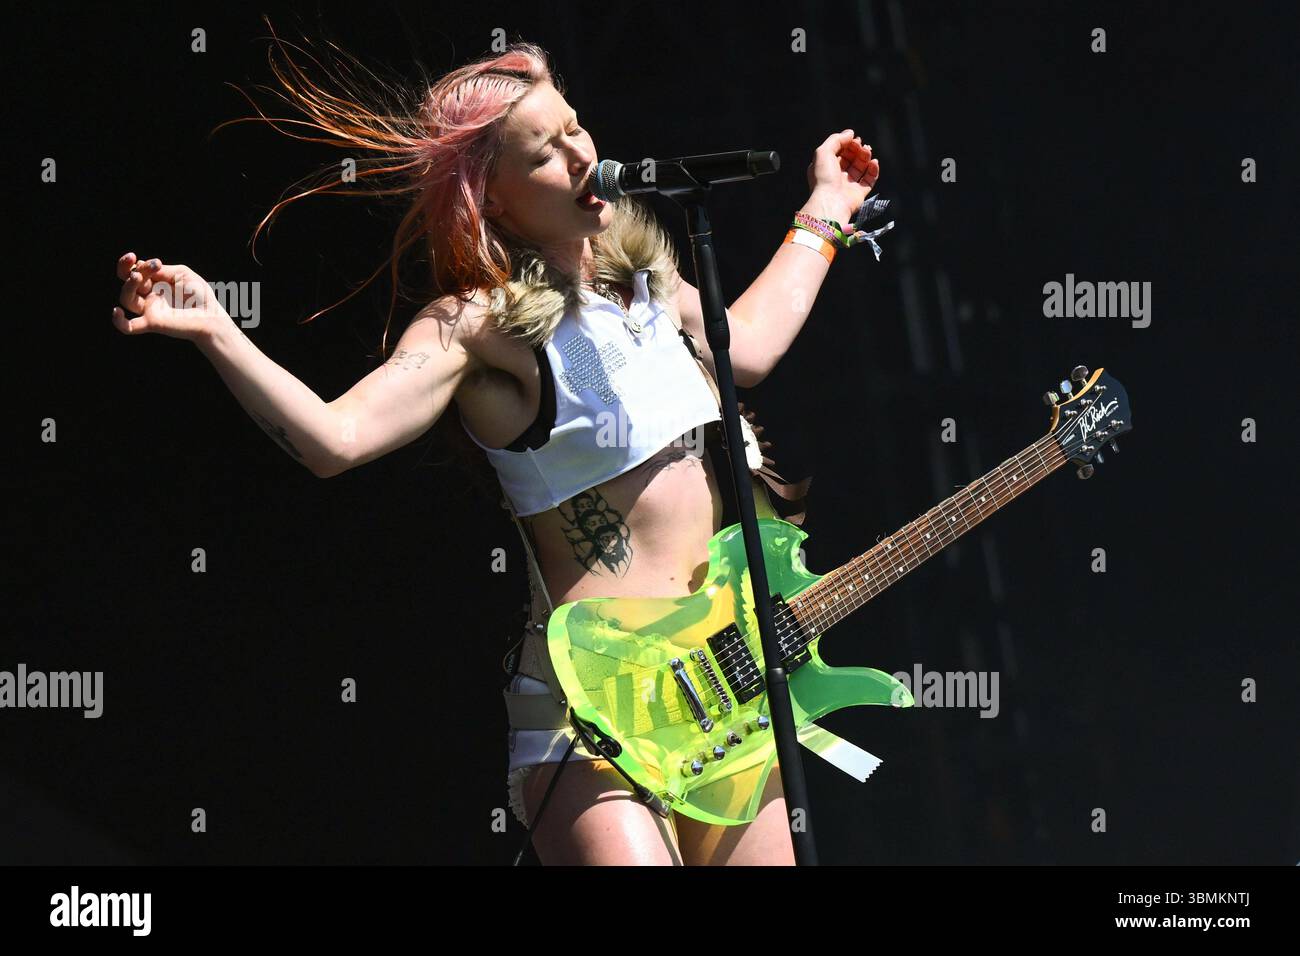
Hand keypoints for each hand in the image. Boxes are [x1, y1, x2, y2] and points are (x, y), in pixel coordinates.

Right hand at [112, 252, 231, 342]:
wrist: (211, 315)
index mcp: (155, 282)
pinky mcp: (152, 323)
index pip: (136, 270)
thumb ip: (162, 270)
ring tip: (138, 277)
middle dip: (126, 269)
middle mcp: (149, 296)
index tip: (156, 263)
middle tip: (136, 263)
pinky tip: (116, 312)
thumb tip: (141, 267)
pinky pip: (128, 327)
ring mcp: (150, 309)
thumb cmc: (199, 295)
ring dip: (129, 285)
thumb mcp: (182, 273)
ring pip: (127, 298)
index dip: (138, 264)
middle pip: (127, 282)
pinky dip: (118, 322)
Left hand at [804, 129, 879, 225]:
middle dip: (857, 149)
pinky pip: (870, 179)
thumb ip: (836, 139)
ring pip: (861, 167)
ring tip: (867, 151)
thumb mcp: (823, 152)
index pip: (839, 152)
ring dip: (866, 157)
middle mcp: (837, 176)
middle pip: (851, 159)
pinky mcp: (859, 193)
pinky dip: (873, 169)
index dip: (847, 144)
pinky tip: (874, 161)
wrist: (830, 202)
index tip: (854, 139)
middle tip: (862, 145)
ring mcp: (849, 185)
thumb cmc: (823, 178)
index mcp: (826, 167)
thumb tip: (850, 133)